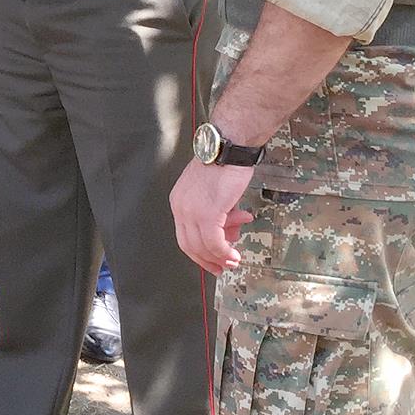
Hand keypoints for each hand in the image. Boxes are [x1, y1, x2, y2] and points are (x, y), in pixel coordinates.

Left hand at [170, 159, 256, 276]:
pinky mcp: (207, 214)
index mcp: (178, 201)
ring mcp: (191, 212)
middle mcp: (180, 207)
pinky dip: (225, 252)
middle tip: (223, 266)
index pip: (184, 234)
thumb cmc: (225, 164)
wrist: (231, 148)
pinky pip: (214, 243)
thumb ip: (218, 213)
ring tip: (235, 260)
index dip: (199, 252)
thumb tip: (228, 232)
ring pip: (202, 247)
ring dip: (220, 257)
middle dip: (207, 260)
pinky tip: (235, 255)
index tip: (213, 260)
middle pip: (189, 245)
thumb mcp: (214, 192)